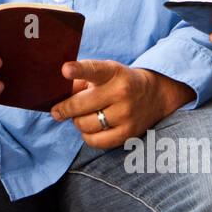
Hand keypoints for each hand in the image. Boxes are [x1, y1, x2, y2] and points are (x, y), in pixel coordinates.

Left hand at [51, 60, 193, 148]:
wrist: (154, 94)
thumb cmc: (119, 82)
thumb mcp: (104, 72)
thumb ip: (80, 81)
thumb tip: (60, 98)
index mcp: (113, 72)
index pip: (94, 70)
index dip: (78, 70)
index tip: (65, 70)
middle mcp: (121, 92)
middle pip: (80, 105)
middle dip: (64, 109)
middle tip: (57, 110)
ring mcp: (126, 114)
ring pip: (84, 124)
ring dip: (78, 121)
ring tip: (83, 116)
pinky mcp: (128, 133)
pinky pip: (95, 141)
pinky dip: (87, 136)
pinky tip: (92, 128)